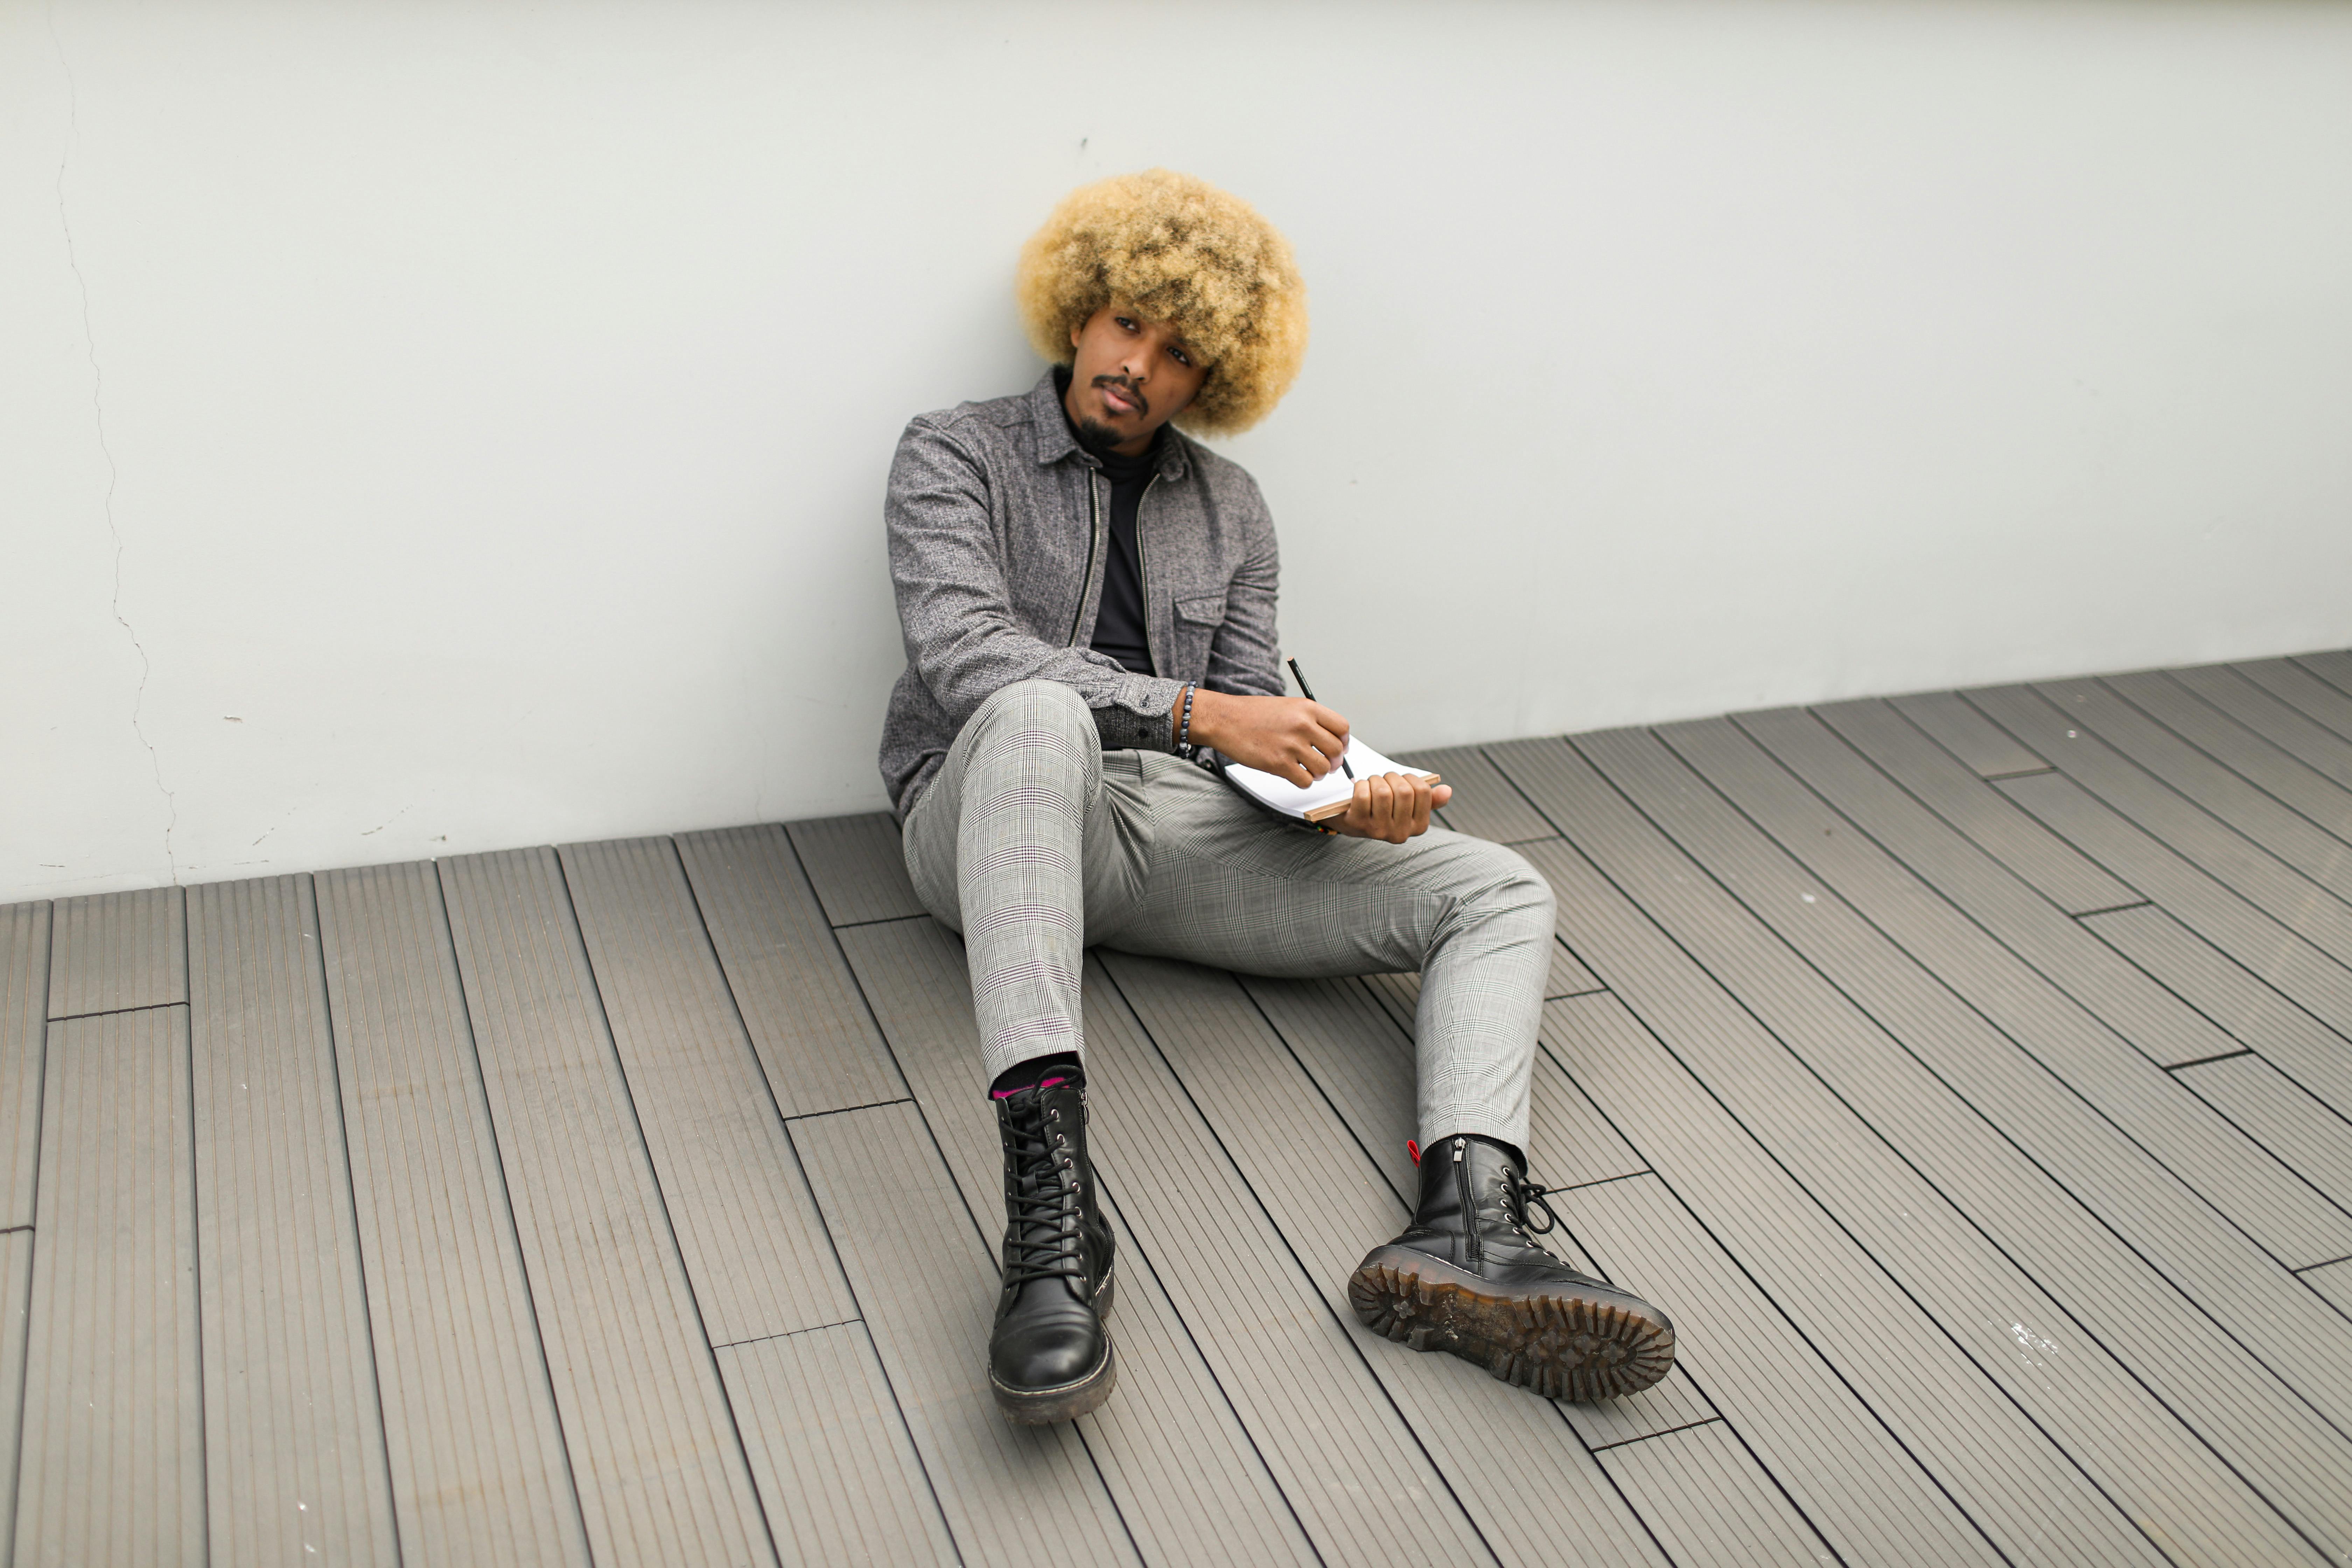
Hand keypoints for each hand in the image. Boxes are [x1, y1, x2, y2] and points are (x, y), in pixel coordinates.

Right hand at [1184, 688, 1350, 784]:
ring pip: (1323, 769)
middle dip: (1334, 762)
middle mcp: (1302, 725)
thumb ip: (1310, 719)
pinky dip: (1303, 781)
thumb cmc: (1253, 713)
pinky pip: (1305, 781)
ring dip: (1318, 774)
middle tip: (1326, 765)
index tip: (1338, 748)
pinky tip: (1293, 774)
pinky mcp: (1278, 764)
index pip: (1342, 728)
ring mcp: (1291, 745)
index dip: (1343, 742)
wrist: (1224, 719)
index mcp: (1307, 708)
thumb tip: (1331, 740)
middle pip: (1336, 751)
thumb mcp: (1288, 706)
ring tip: (1307, 770)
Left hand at [1330, 771, 1453, 842]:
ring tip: (1372, 784)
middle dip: (1392, 778)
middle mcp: (1401, 833)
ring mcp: (1379, 831)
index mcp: (1419, 827)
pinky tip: (1360, 790)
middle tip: (1383, 780)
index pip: (1422, 791)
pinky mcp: (1358, 825)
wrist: (1351, 821)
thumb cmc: (1382, 809)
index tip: (1401, 780)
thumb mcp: (1408, 805)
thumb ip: (1429, 798)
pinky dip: (1361, 785)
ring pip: (1383, 792)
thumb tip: (1447, 790)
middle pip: (1404, 791)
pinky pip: (1363, 794)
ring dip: (1375, 780)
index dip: (1410, 778)